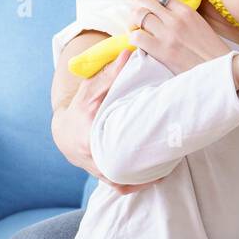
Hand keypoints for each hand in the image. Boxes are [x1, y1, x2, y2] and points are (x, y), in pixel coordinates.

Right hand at [51, 47, 158, 194]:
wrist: (63, 132)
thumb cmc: (81, 107)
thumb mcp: (92, 89)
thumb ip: (111, 74)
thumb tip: (129, 52)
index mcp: (91, 130)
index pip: (119, 135)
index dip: (142, 137)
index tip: (163, 132)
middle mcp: (93, 155)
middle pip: (125, 162)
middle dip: (150, 161)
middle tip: (175, 151)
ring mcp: (98, 169)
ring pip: (125, 178)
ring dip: (147, 176)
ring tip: (170, 166)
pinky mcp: (103, 177)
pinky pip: (122, 186)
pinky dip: (138, 185)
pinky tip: (157, 178)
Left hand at [128, 0, 228, 74]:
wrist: (220, 70)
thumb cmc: (211, 52)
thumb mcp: (200, 25)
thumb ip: (183, 16)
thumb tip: (165, 13)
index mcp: (186, 11)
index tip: (143, 4)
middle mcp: (175, 19)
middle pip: (143, 0)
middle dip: (136, 7)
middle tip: (136, 17)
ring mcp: (167, 34)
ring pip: (138, 15)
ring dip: (132, 22)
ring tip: (136, 30)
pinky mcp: (161, 50)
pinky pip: (137, 36)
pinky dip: (134, 38)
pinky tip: (139, 44)